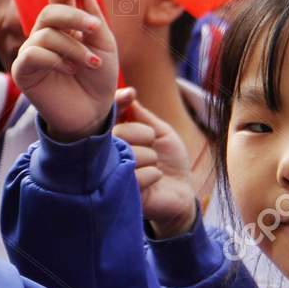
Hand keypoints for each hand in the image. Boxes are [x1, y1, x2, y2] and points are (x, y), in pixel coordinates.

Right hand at [13, 0, 117, 141]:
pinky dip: (56, 59)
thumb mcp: (104, 43)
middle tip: (96, 29)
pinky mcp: (23, 71)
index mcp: (64, 24)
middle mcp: (44, 34)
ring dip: (74, 47)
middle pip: (50, 11)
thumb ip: (93, 15)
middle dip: (74, 16)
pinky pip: (33, 53)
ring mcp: (32, 51)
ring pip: (46, 34)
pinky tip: (70, 70)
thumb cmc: (99, 79)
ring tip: (91, 63)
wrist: (93, 113)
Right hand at [114, 86, 197, 237]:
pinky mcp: (120, 193)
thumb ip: (143, 115)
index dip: (115, 102)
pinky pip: (137, 175)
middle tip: (152, 144)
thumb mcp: (161, 132)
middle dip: (143, 135)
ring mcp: (112, 174)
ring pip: (130, 154)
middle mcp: (108, 153)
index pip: (107, 116)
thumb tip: (128, 95)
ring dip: (151, 159)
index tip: (129, 94)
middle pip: (119, 133)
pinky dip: (153, 176)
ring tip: (154, 167)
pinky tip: (154, 181)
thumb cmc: (170, 161)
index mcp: (116, 136)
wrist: (182, 193)